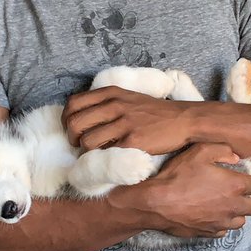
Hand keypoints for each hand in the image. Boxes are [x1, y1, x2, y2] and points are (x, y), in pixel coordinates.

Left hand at [62, 87, 194, 154]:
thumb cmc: (154, 112)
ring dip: (85, 151)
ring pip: (87, 141)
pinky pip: (105, 153)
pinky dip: (102, 158)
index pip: (73, 103)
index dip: (66, 119)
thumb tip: (82, 116)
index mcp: (111, 93)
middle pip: (75, 123)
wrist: (183, 120)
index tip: (72, 129)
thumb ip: (106, 102)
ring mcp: (124, 124)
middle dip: (71, 138)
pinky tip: (109, 157)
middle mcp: (115, 105)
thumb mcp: (128, 97)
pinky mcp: (133, 142)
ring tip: (93, 153)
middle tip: (79, 145)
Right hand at [138, 143, 250, 236]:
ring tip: (230, 206)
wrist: (156, 203)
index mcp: (235, 185)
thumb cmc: (177, 176)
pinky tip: (215, 216)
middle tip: (247, 194)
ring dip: (239, 214)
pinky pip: (223, 230)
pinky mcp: (208, 232)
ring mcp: (221, 222)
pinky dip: (223, 224)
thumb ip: (221, 151)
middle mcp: (233, 206)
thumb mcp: (199, 152)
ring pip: (241, 222)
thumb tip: (234, 157)